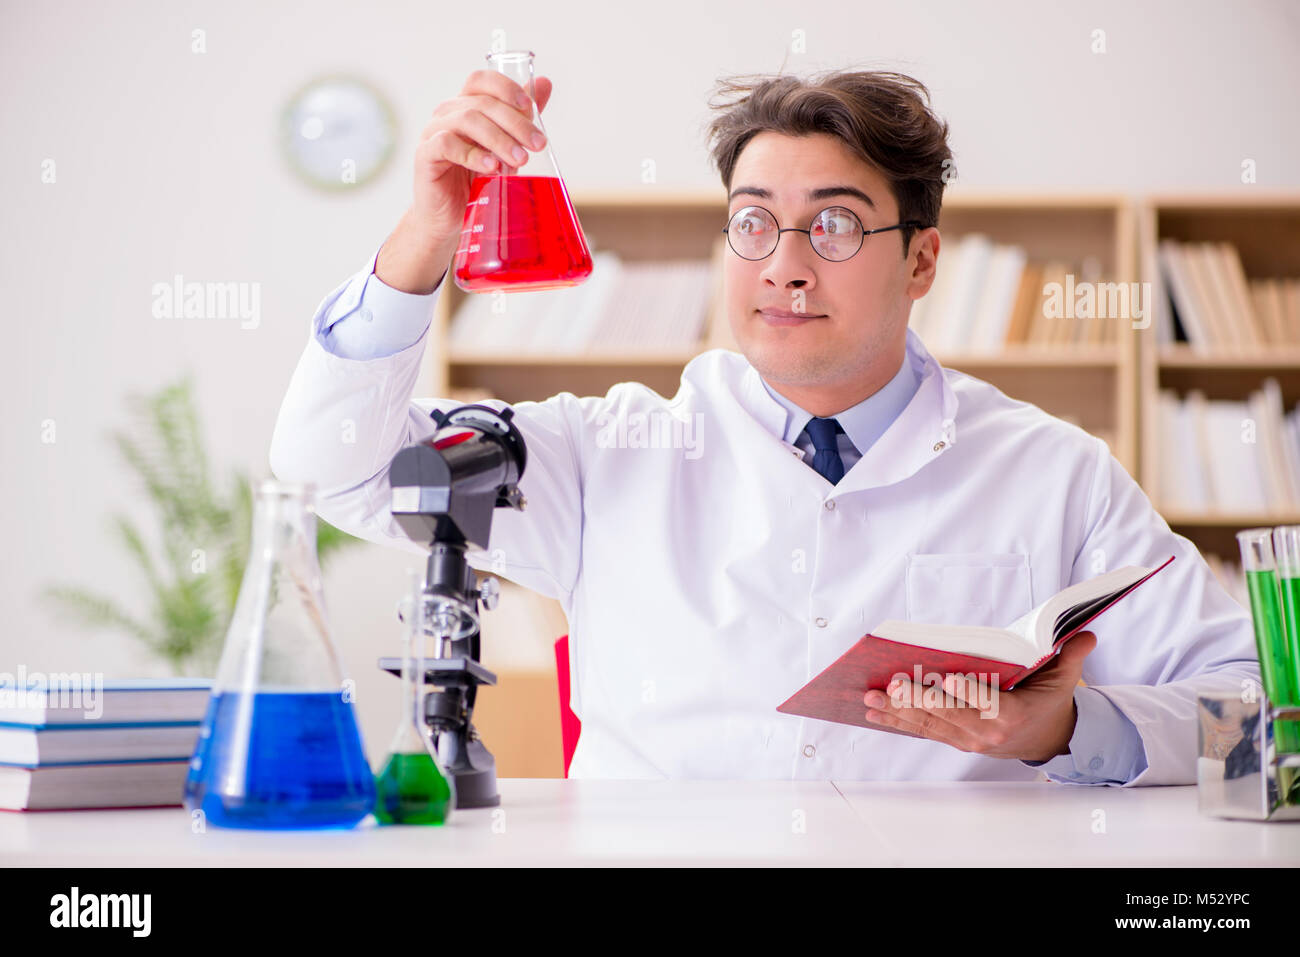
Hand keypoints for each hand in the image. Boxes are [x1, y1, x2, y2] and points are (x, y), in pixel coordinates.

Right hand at [376, 70, 553, 293]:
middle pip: (482, 103)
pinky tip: (491, 167)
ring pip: (467, 121)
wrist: (451, 218)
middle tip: (537, 144)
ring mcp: (433, 132)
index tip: (530, 107)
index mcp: (465, 106)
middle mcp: (447, 113)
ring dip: (499, 139)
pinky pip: (447, 144)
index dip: (505, 88)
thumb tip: (544, 83)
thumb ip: (520, 118)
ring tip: (520, 160)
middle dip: (515, 123)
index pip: (481, 81)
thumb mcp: (505, 148)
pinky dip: (473, 155)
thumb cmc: (476, 181)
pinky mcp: (425, 155)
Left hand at [860, 631, 1097, 761]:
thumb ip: (1071, 656)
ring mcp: (968, 739)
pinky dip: (896, 721)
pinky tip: (873, 712)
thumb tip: (1085, 634)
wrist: (1047, 740)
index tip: (948, 680)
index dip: (969, 693)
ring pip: (929, 724)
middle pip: (949, 714)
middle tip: (891, 685)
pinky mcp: (954, 739)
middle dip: (918, 700)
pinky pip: (922, 730)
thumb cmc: (1049, 702)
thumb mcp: (1064, 679)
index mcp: (1014, 715)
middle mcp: (987, 733)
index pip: (989, 704)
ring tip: (870, 699)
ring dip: (897, 712)